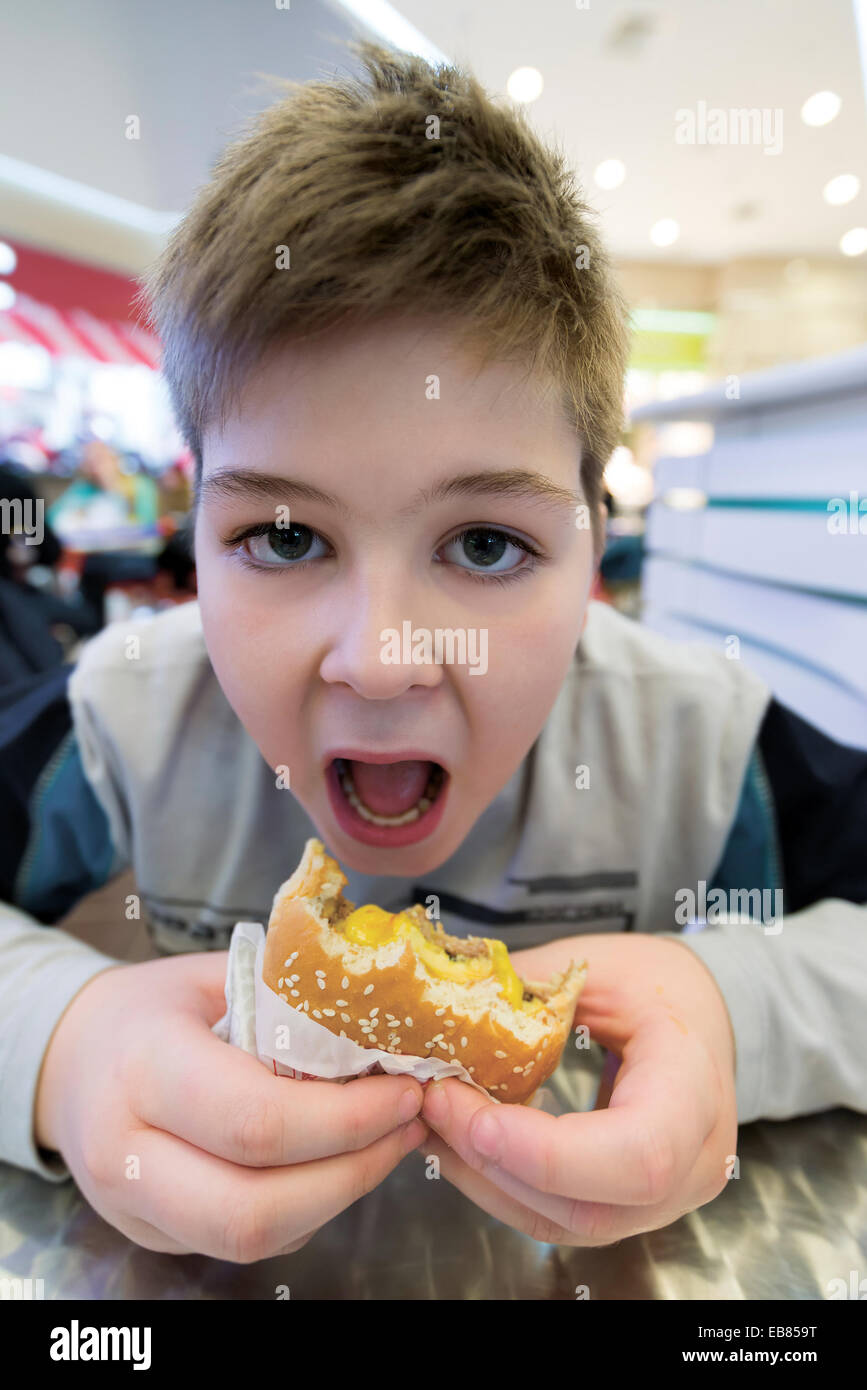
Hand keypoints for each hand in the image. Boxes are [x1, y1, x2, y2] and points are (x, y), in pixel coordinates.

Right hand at [34, 952, 427, 1260]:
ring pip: (255, 1240)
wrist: (72, 1056)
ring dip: (340, 1197)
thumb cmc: (155, 1009)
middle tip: (409, 1125)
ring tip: (389, 1142)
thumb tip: (391, 1021)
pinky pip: (249, 1244)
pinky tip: (343, 1161)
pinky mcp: (157, 1237)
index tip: (403, 1090)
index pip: (255, 1121)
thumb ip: (290, 1003)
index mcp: (142, 1068)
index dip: (345, 1118)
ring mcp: (135, 1208)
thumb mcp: (214, 978)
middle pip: (255, 1207)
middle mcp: (127, 1153)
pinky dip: (310, 1208)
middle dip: (354, 1172)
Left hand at [417, 932, 736, 1245]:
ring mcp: (668, 1195)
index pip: (635, 1155)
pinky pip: (562, 1215)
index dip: (547, 1153)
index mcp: (695, 1089)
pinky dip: (503, 1184)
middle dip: (495, 1163)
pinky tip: (463, 1143)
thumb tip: (439, 1001)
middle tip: (435, 1102)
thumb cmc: (661, 985)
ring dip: (487, 1180)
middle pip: (590, 1205)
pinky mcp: (633, 1204)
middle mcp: (693, 1161)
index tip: (472, 1116)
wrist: (706, 1012)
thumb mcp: (599, 963)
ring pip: (567, 1223)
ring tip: (435, 1122)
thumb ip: (525, 987)